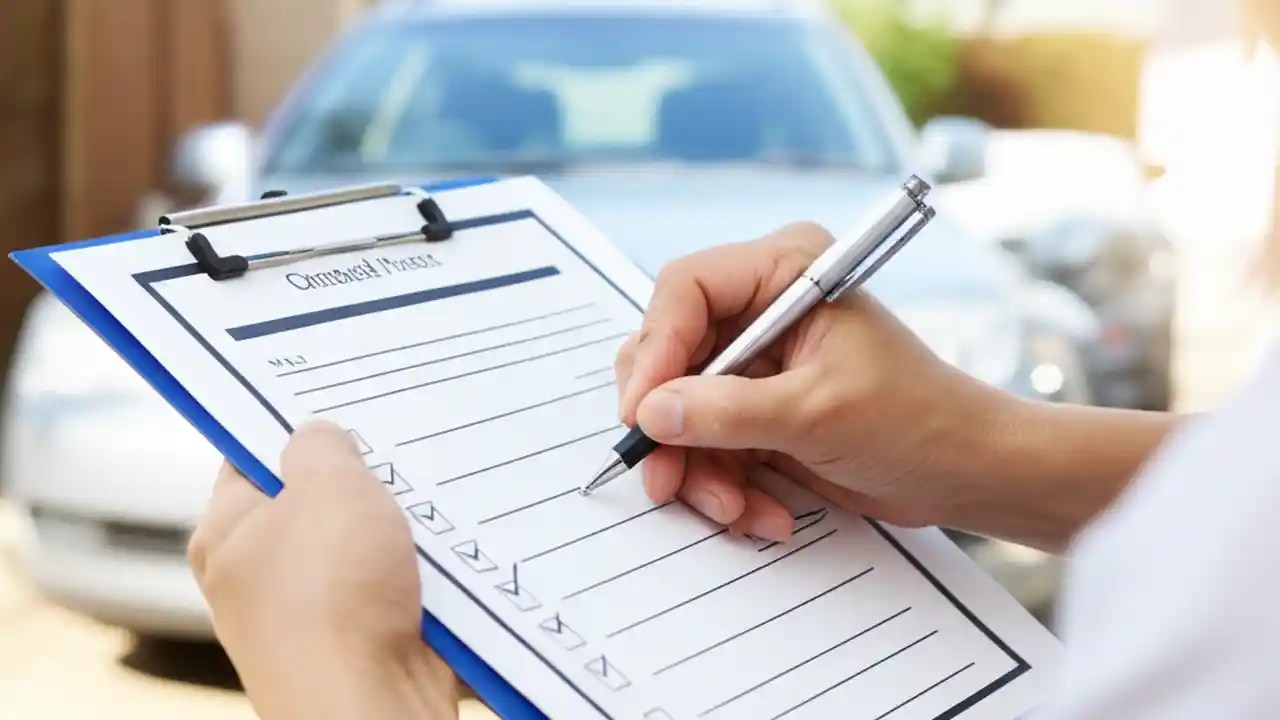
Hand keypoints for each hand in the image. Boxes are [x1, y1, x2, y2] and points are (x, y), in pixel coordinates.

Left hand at [188, 421, 457, 719]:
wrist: (373, 705)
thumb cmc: (332, 604)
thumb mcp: (327, 487)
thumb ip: (321, 446)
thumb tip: (320, 437)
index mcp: (228, 535)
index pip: (250, 458)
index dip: (291, 426)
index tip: (334, 403)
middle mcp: (262, 576)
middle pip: (314, 499)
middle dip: (358, 479)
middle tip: (391, 455)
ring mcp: (315, 611)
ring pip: (363, 542)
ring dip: (398, 526)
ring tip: (420, 511)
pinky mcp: (364, 638)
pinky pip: (397, 583)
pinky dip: (421, 569)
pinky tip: (439, 556)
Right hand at [616, 222, 1022, 541]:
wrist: (964, 471)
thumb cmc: (917, 420)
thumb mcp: (817, 414)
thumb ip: (728, 412)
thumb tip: (650, 413)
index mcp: (785, 270)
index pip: (685, 290)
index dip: (655, 350)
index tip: (641, 414)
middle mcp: (763, 305)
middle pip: (670, 354)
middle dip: (670, 426)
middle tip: (666, 478)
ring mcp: (756, 360)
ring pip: (679, 409)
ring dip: (699, 470)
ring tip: (735, 509)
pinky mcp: (755, 407)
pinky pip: (705, 444)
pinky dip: (723, 485)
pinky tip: (761, 513)